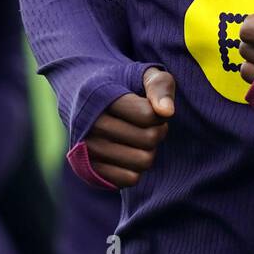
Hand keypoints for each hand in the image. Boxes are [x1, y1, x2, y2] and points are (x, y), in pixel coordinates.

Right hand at [85, 66, 174, 187]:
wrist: (86, 101)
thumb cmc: (123, 86)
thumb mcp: (142, 75)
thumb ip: (159, 86)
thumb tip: (167, 112)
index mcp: (100, 96)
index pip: (148, 115)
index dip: (158, 113)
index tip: (150, 107)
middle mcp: (89, 124)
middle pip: (149, 139)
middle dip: (157, 131)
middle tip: (147, 124)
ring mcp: (87, 150)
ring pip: (143, 161)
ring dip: (149, 150)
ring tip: (138, 137)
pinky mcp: (90, 171)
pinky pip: (130, 179)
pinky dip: (136, 168)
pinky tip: (128, 153)